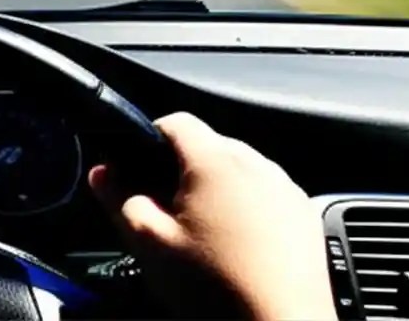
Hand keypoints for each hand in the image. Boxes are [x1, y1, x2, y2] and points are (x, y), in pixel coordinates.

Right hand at [88, 112, 335, 320]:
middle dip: (183, 172)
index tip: (140, 173)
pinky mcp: (304, 213)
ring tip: (207, 238)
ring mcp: (286, 188)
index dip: (148, 141)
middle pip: (207, 146)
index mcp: (215, 161)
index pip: (174, 121)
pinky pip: (266, 195)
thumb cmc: (216, 287)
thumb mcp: (151, 244)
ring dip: (218, 191)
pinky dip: (248, 210)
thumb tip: (103, 173)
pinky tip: (239, 248)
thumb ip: (120, 199)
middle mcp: (257, 163)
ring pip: (238, 171)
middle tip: (170, 216)